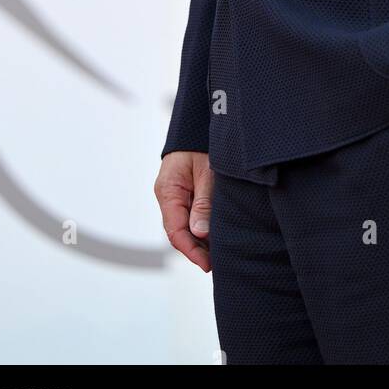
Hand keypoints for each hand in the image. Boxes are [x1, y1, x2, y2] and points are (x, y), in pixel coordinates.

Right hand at [154, 151, 213, 271]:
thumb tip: (200, 233)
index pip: (175, 231)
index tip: (207, 264)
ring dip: (200, 239)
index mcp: (168, 191)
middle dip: (197, 248)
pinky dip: (201, 226)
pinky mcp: (184, 192)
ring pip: (185, 225)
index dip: (191, 250)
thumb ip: (203, 202)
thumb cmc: (201, 144)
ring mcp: (175, 195)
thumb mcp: (206, 173)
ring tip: (220, 252)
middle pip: (180, 231)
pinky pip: (190, 215)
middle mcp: (168, 196)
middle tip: (218, 262)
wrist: (197, 124)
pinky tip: (215, 233)